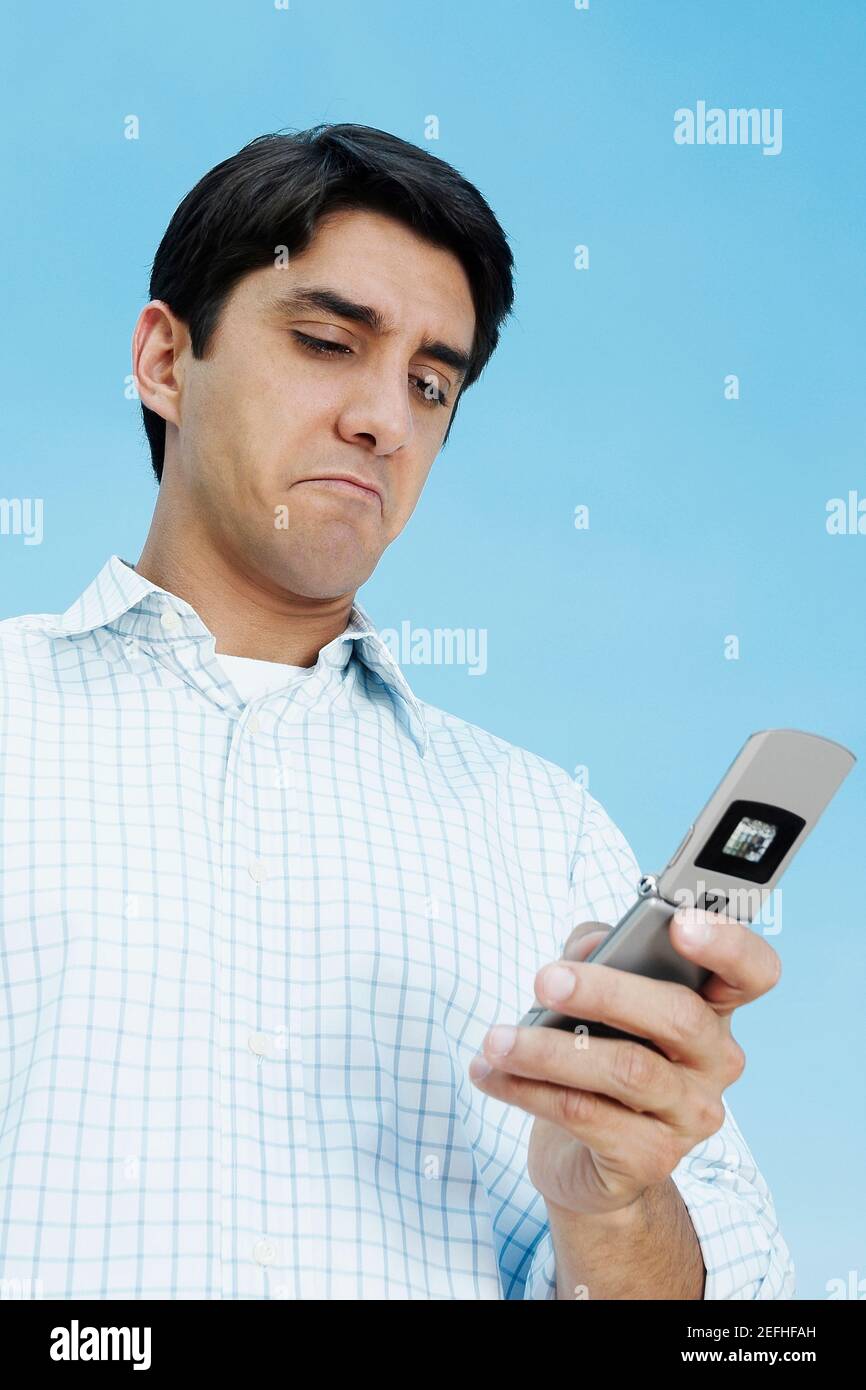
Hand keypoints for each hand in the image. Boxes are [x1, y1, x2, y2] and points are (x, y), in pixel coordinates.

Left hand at [468, 908, 780, 1218]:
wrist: (585, 1155)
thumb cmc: (597, 1050)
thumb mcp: (595, 995)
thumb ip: (596, 953)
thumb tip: (589, 947)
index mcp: (712, 1007)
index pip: (752, 971)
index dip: (728, 943)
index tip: (681, 922)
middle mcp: (715, 1061)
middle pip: (679, 1016)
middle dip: (606, 991)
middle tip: (544, 980)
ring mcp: (690, 1115)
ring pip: (626, 1070)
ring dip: (549, 1049)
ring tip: (496, 1039)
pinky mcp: (651, 1158)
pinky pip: (586, 1115)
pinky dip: (528, 1090)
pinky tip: (492, 1073)